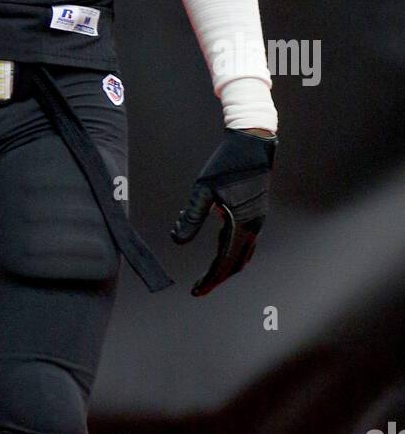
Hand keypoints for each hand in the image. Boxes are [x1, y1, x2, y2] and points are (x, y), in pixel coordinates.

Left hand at [171, 129, 276, 295]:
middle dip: (218, 277)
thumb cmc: (227, 163)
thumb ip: (191, 216)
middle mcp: (254, 226)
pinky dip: (233, 250)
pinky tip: (220, 243)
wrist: (252, 142)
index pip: (225, 262)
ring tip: (210, 272)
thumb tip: (176, 239)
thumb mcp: (204, 189)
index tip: (196, 291)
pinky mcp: (256, 210)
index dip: (210, 280)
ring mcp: (258, 219)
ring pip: (243, 253)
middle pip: (236, 263)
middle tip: (200, 287)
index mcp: (242, 224)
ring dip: (227, 265)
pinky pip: (246, 240)